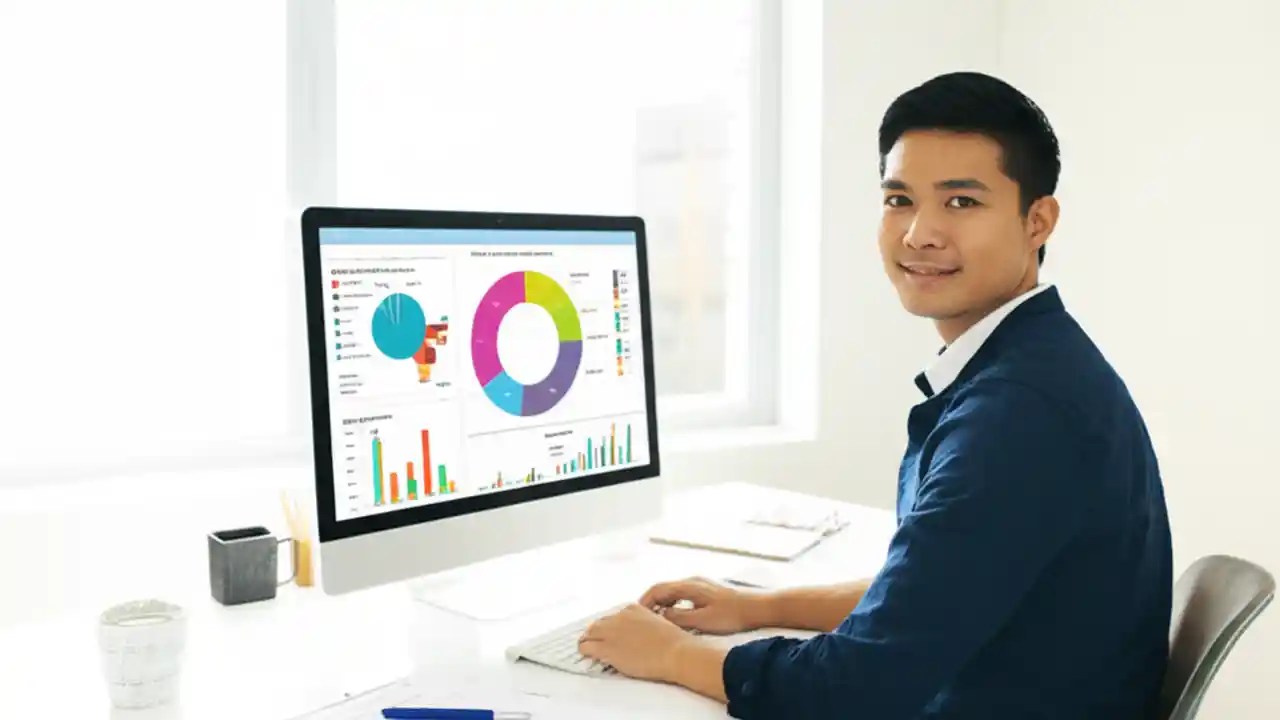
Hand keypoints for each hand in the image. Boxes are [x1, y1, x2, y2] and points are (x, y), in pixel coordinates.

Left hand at [578, 603, 694, 681]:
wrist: (675, 652)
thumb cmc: (673, 642)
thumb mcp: (658, 623)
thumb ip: (644, 624)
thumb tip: (637, 635)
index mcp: (632, 609)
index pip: (613, 617)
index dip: (610, 628)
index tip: (609, 634)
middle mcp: (619, 617)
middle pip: (599, 623)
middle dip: (597, 633)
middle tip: (594, 641)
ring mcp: (612, 631)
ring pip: (589, 633)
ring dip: (587, 640)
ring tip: (586, 648)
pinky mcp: (607, 647)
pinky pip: (587, 647)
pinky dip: (585, 650)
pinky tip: (588, 656)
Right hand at [639, 576, 764, 634]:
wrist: (758, 607)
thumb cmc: (733, 615)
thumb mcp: (703, 621)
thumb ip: (679, 617)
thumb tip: (661, 614)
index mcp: (689, 586)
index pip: (657, 590)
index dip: (644, 602)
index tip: (635, 615)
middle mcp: (692, 581)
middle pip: (663, 589)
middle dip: (650, 603)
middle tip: (641, 619)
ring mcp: (700, 584)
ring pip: (673, 591)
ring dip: (661, 603)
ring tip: (655, 620)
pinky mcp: (707, 590)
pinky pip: (682, 594)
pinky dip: (673, 603)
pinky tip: (675, 617)